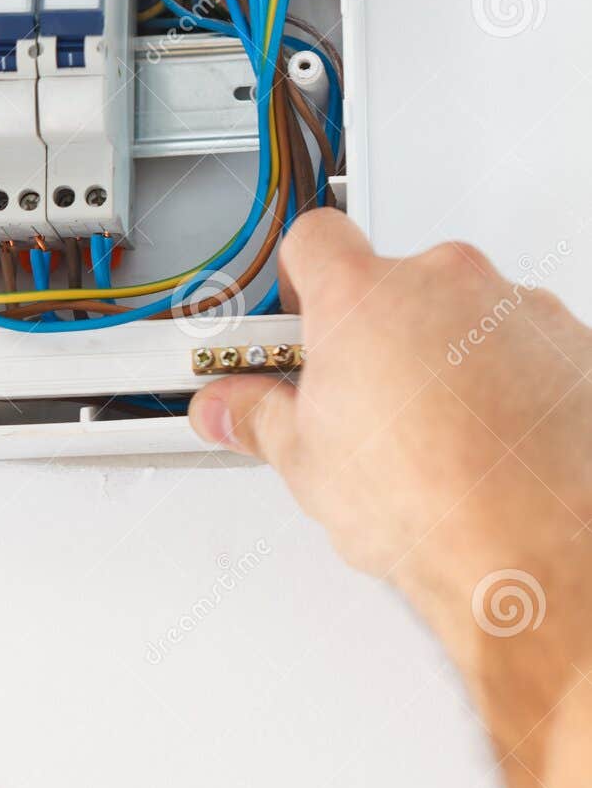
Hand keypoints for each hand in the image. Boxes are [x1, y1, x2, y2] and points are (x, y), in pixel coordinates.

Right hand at [189, 212, 591, 763]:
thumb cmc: (433, 503)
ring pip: (462, 316)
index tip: (298, 322)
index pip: (315, 242)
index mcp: (364, 299)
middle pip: (394, 283)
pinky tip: (486, 441)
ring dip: (443, 358)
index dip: (300, 281)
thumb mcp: (309, 464)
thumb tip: (229, 409)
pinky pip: (523, 346)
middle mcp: (445, 284)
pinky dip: (505, 381)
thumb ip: (260, 418)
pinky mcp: (570, 343)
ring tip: (432, 437)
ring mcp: (514, 309)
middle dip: (376, 334)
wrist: (535, 545)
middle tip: (361, 402)